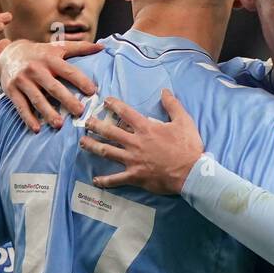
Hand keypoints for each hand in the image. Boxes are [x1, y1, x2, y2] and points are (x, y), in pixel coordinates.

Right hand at [0, 38, 102, 131]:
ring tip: (59, 124)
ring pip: (37, 99)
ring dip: (48, 113)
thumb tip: (103, 47)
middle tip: (80, 112)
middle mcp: (35, 69)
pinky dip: (28, 118)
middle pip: (53, 87)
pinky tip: (37, 129)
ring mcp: (22, 80)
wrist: (8, 53)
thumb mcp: (57, 47)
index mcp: (49, 58)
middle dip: (67, 99)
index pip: (67, 70)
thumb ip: (79, 48)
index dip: (80, 80)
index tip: (92, 91)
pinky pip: (21, 106)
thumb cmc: (39, 53)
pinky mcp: (12, 90)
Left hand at [84, 89, 204, 195]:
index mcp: (145, 128)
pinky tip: (95, 180)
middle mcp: (135, 142)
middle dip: (95, 125)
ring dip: (93, 146)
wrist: (191, 173)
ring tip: (82, 142)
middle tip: (86, 122)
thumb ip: (173, 105)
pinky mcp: (134, 176)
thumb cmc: (187, 147)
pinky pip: (116, 179)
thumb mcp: (184, 121)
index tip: (105, 101)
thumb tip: (165, 91)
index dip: (113, 105)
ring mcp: (132, 160)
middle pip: (109, 131)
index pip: (125, 112)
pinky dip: (105, 181)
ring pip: (107, 151)